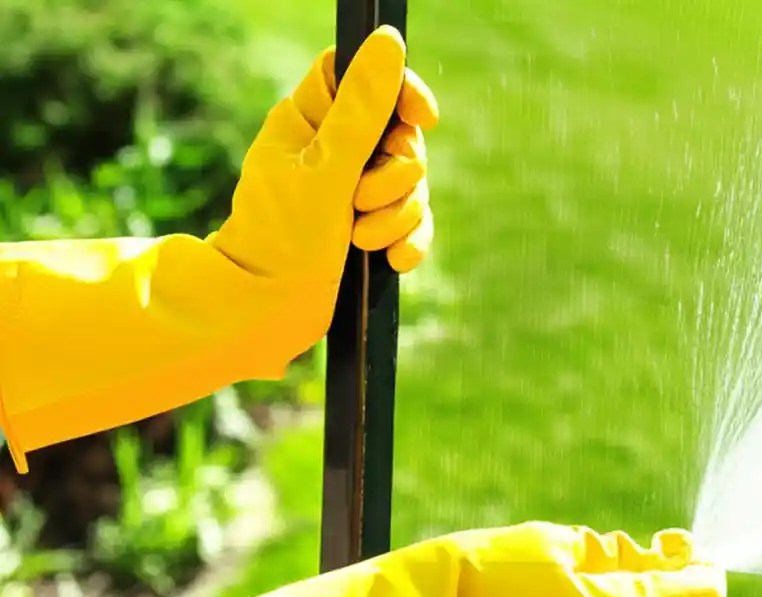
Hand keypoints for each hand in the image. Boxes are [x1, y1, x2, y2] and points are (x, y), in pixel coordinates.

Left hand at [209, 26, 436, 352]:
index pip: (362, 74)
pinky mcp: (370, 227)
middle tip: (361, 201)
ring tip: (365, 240)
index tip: (421, 119)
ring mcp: (353, 190)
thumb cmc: (282, 241)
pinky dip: (409, 240)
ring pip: (413, 181)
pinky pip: (415, 221)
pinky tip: (392, 260)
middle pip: (400, 134)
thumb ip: (362, 107)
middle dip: (396, 175)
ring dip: (399, 215)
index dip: (400, 90)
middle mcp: (333, 149)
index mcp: (309, 120)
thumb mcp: (327, 168)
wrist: (266, 314)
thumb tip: (388, 43)